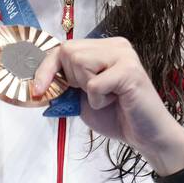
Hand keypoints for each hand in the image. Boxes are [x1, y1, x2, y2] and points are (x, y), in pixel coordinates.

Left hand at [29, 37, 183, 171]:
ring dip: (86, 89)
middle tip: (94, 94)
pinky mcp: (130, 71)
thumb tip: (37, 82)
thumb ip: (65, 85)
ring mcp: (125, 55)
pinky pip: (94, 84)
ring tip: (108, 97)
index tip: (36, 89)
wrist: (147, 136)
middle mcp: (116, 45)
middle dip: (71, 79)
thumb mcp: (82, 98)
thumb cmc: (117, 116)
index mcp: (105, 48)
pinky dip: (98, 100)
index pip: (64, 48)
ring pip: (80, 63)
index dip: (46, 69)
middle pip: (69, 52)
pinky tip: (116, 102)